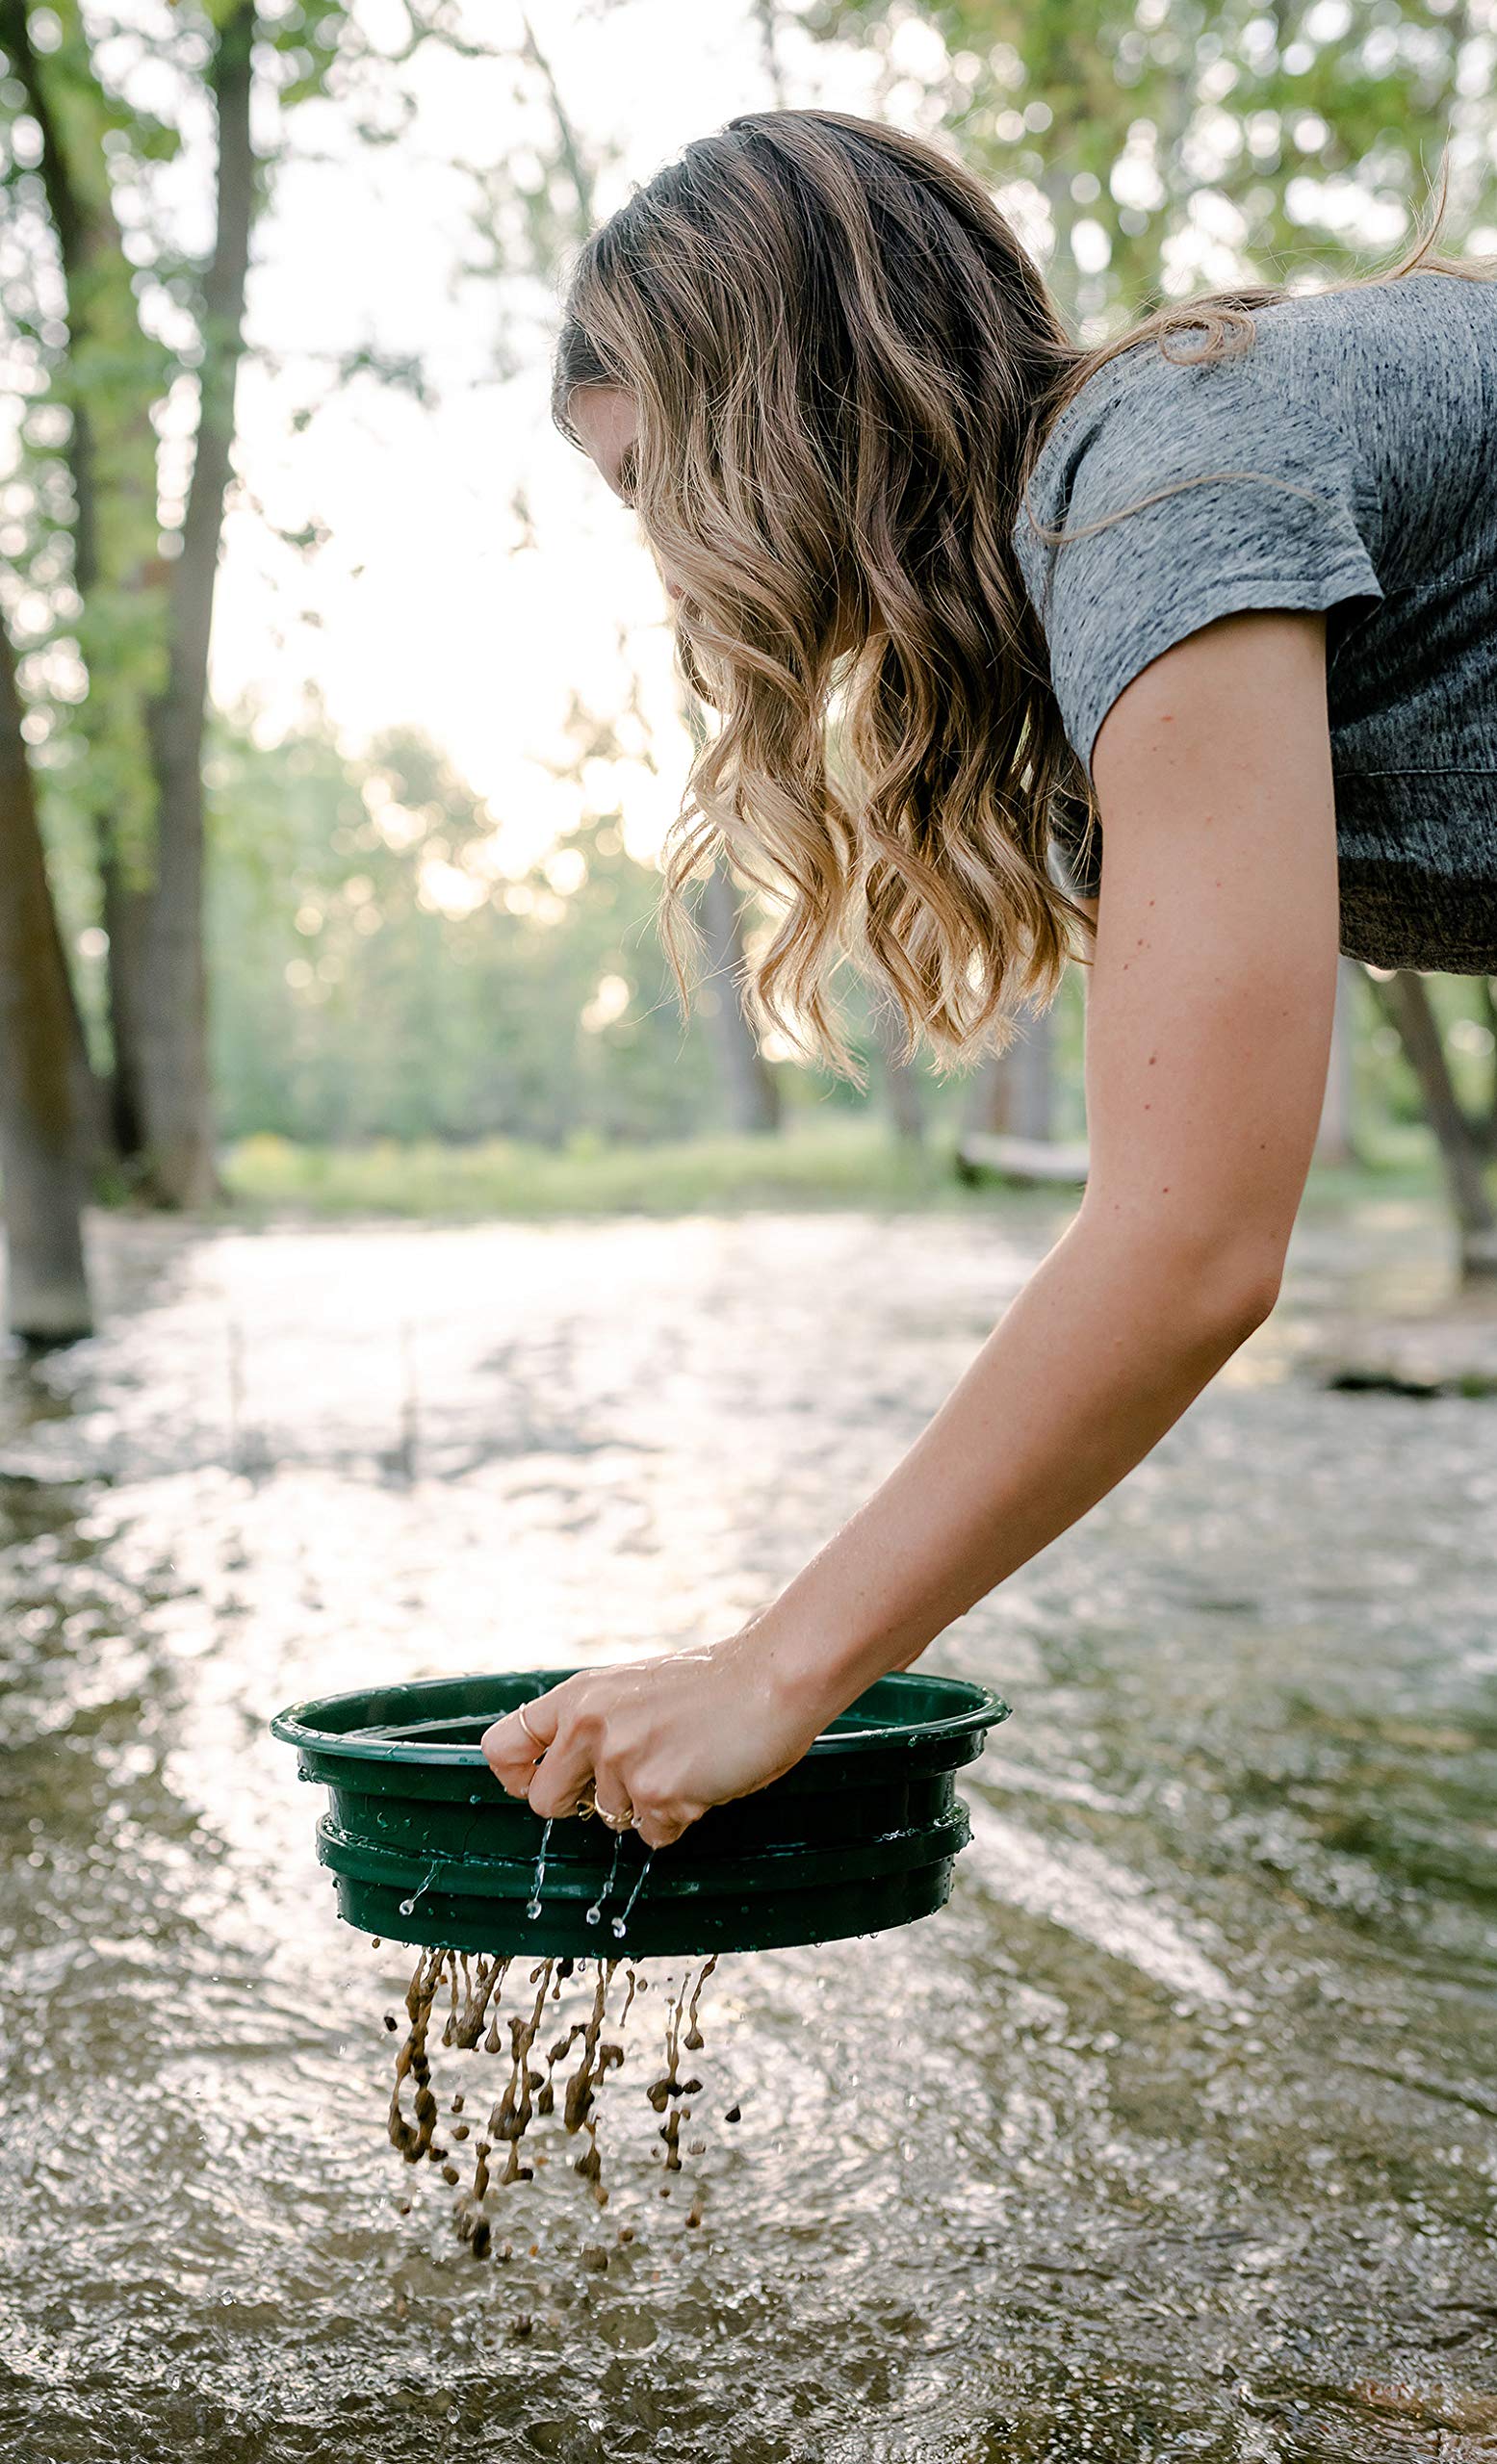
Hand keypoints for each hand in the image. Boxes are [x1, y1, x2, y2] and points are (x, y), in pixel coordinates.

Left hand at [479, 1632, 828, 1848]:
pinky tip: (706, 1778)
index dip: (514, 1776)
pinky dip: (682, 1818)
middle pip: (544, 1802)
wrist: (774, 1677)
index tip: (538, 1784)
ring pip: (613, 1821)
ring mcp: (622, 1761)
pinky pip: (656, 1836)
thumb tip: (571, 1774)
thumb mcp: (634, 1688)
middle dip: (582, 1806)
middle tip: (628, 1784)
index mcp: (579, 1695)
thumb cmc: (713, 1685)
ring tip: (687, 1761)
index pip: (501, 1745)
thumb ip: (596, 1723)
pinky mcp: (659, 1792)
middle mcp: (589, 1726)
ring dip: (648, 1806)